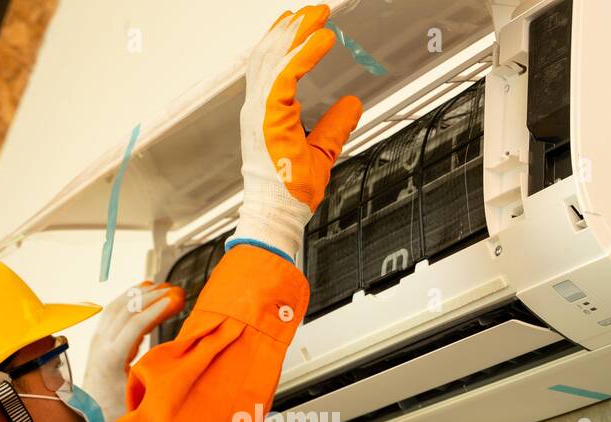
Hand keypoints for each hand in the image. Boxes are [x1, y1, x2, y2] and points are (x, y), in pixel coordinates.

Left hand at [81, 282, 184, 421]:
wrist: (88, 417)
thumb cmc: (114, 411)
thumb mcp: (137, 397)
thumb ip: (154, 376)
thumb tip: (176, 358)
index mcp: (110, 358)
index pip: (135, 325)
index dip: (156, 310)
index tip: (174, 299)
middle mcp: (101, 344)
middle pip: (126, 310)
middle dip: (151, 296)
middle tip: (173, 289)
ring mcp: (98, 340)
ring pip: (117, 306)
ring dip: (139, 294)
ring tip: (161, 286)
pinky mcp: (99, 340)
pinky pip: (113, 312)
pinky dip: (128, 299)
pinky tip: (141, 293)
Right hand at [230, 5, 362, 262]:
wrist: (277, 213)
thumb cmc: (288, 191)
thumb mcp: (320, 150)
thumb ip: (334, 125)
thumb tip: (353, 104)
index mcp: (264, 115)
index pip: (270, 68)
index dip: (285, 43)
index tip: (301, 25)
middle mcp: (257, 109)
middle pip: (270, 56)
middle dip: (292, 29)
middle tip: (313, 11)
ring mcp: (260, 112)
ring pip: (275, 59)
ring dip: (298, 34)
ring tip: (318, 17)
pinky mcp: (270, 118)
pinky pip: (287, 76)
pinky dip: (305, 55)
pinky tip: (323, 41)